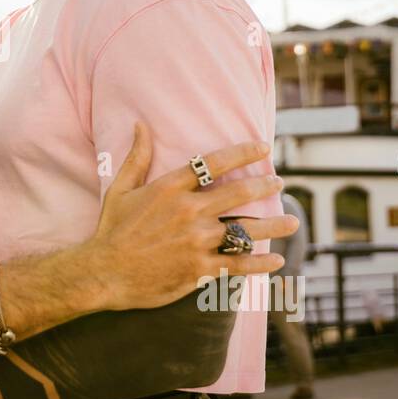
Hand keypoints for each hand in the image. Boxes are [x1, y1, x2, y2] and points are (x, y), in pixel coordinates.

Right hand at [74, 121, 293, 311]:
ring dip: (274, 225)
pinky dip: (260, 263)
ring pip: (245, 230)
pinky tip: (276, 260)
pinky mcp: (198, 270)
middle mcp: (188, 212)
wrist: (103, 273)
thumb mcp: (120, 188)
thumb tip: (140, 125)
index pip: (213, 163)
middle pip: (238, 193)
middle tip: (279, 183)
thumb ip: (137, 157)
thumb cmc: (111, 229)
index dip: (242, 153)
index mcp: (170, 189)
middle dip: (265, 186)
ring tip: (293, 222)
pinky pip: (237, 264)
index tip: (262, 147)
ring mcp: (196, 241)